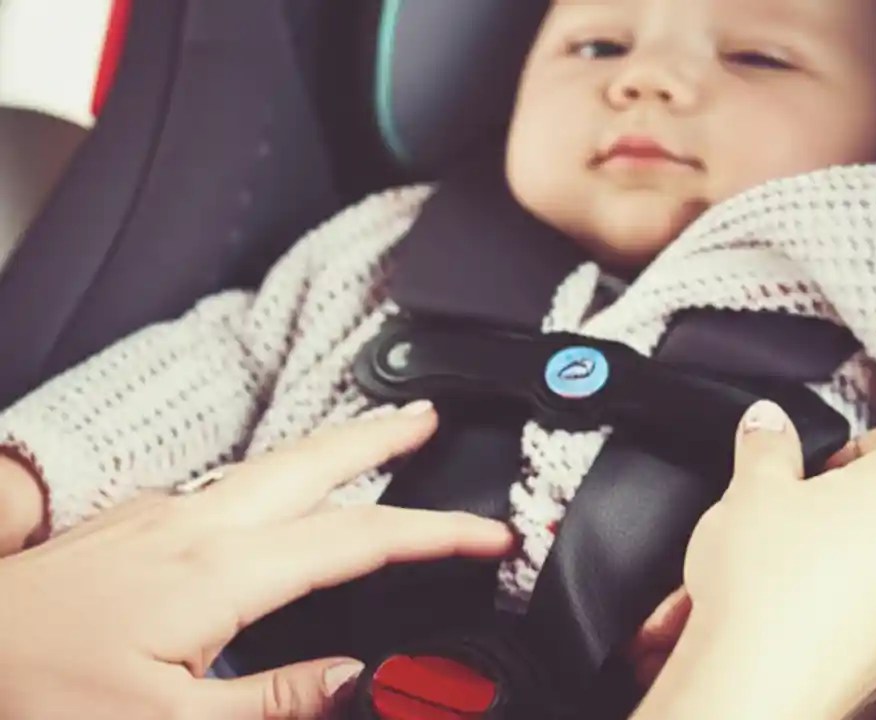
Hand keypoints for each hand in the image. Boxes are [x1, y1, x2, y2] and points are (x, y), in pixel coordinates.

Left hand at [0, 404, 515, 719]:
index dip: (434, 535)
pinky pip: (228, 485)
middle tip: (434, 419)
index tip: (489, 535)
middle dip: (383, 439)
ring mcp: (158, 517)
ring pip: (271, 467)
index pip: (357, 541)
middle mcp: (195, 527)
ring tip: (375, 441)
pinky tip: (273, 498)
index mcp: (219, 574)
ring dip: (333, 450)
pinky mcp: (130, 525)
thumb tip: (355, 682)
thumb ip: (272, 702)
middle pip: (315, 465)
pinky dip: (279, 477)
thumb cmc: (34, 693)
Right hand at [633, 401, 875, 719]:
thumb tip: (769, 422)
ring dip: (835, 570)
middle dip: (835, 513)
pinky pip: (870, 630)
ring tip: (772, 578)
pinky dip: (835, 624)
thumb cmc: (765, 580)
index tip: (803, 471)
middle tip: (780, 521)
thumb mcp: (752, 487)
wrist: (756, 684)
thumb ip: (767, 445)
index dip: (842, 452)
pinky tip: (786, 623)